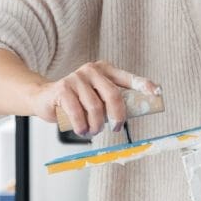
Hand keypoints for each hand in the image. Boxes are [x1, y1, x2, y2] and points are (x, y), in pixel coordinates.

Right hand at [31, 62, 160, 136]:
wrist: (44, 98)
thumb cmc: (76, 100)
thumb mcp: (96, 97)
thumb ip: (113, 100)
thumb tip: (136, 111)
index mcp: (104, 70)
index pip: (128, 77)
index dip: (143, 85)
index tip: (156, 93)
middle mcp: (91, 70)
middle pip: (113, 94)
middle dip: (118, 115)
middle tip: (117, 127)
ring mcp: (76, 78)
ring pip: (96, 107)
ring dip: (97, 125)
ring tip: (93, 131)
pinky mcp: (62, 89)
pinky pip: (78, 112)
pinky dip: (82, 126)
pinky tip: (82, 130)